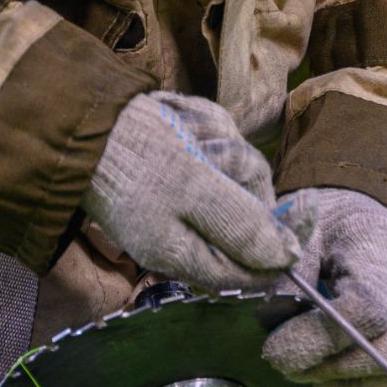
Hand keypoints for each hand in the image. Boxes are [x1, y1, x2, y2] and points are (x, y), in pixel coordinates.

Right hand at [83, 92, 309, 290]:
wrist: (80, 119)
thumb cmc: (133, 159)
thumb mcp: (193, 191)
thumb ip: (240, 226)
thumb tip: (286, 257)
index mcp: (188, 256)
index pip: (257, 267)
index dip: (287, 238)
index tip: (306, 203)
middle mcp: (187, 233)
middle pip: (252, 211)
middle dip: (242, 176)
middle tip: (212, 152)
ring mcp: (183, 197)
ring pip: (238, 172)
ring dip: (221, 144)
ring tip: (186, 130)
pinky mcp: (180, 163)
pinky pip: (217, 145)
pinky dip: (206, 127)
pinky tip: (181, 121)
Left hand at [262, 188, 386, 386]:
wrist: (375, 225)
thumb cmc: (333, 230)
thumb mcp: (302, 233)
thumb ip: (290, 269)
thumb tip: (274, 312)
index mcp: (378, 258)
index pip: (366, 310)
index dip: (319, 338)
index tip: (274, 348)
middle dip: (329, 366)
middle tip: (284, 362)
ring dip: (345, 383)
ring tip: (304, 370)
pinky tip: (330, 381)